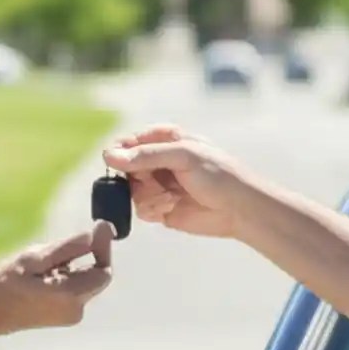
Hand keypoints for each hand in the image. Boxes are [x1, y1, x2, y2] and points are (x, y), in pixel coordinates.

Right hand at [0, 220, 114, 335]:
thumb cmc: (4, 286)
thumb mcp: (34, 259)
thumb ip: (68, 247)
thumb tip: (94, 233)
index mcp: (70, 296)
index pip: (103, 270)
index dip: (103, 247)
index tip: (97, 226)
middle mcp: (76, 310)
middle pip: (95, 276)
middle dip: (84, 255)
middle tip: (56, 247)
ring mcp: (70, 316)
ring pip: (84, 281)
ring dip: (71, 265)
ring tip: (40, 264)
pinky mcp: (63, 316)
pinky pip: (75, 290)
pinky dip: (65, 276)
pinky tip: (39, 275)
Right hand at [102, 124, 254, 238]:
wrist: (239, 209)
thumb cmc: (219, 175)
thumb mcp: (183, 156)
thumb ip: (146, 155)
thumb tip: (109, 155)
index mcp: (165, 139)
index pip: (128, 142)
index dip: (120, 152)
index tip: (120, 164)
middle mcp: (158, 161)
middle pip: (125, 168)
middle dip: (136, 178)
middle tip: (153, 182)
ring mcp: (158, 185)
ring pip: (131, 191)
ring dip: (148, 196)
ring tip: (170, 198)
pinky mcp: (160, 207)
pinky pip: (141, 208)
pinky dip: (153, 209)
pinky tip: (171, 207)